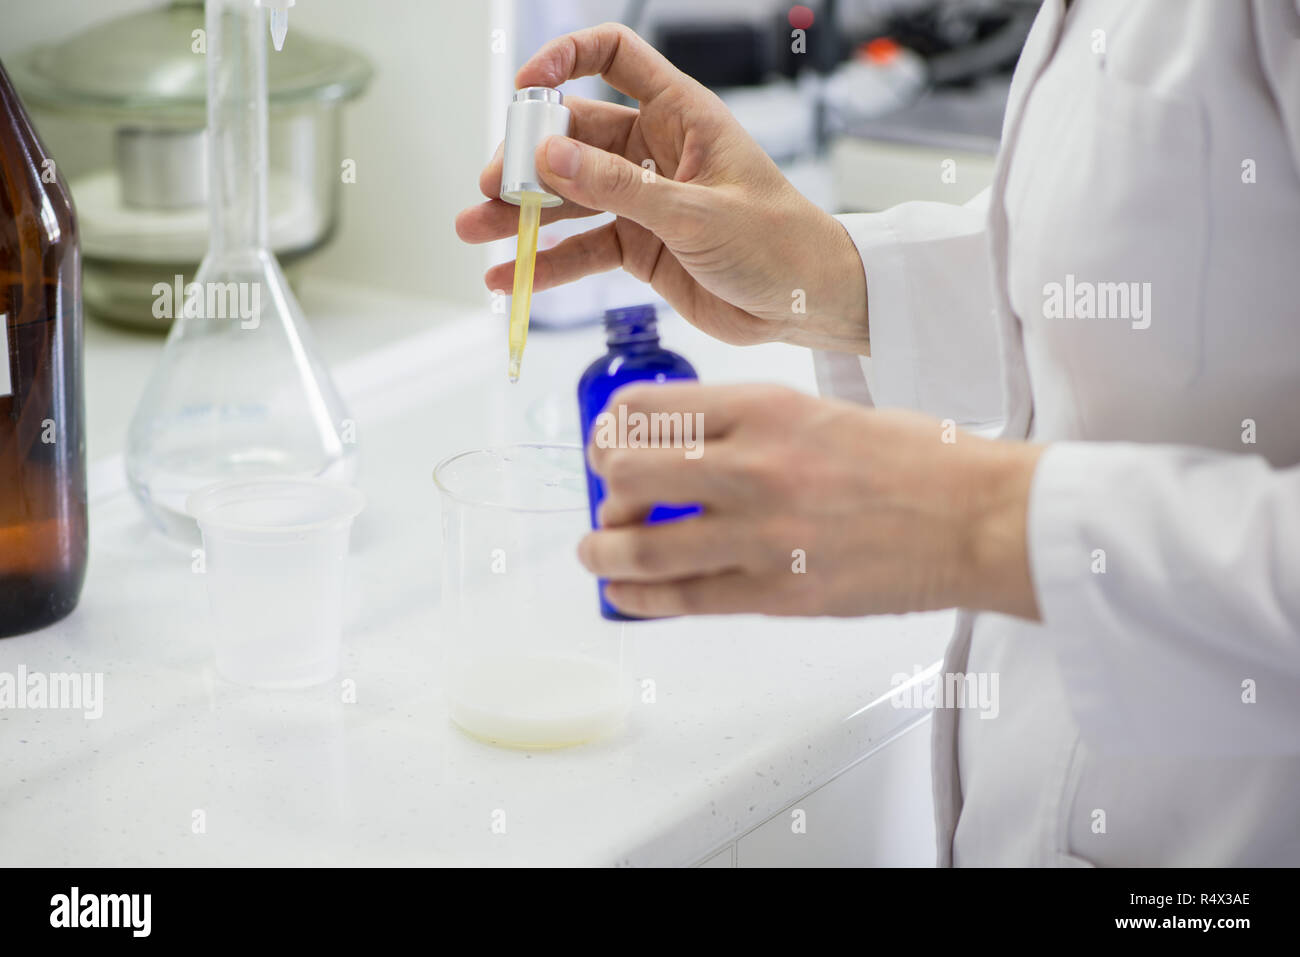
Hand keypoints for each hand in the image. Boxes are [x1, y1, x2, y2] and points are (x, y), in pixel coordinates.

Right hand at [455, 23, 868, 353]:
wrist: (808, 303)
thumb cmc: (778, 242)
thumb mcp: (696, 212)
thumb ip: (620, 188)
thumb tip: (549, 157)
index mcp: (681, 116)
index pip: (615, 58)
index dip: (565, 60)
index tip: (524, 92)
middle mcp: (656, 151)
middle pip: (574, 137)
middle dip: (526, 159)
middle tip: (490, 187)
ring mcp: (644, 201)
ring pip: (570, 196)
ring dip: (524, 213)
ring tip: (476, 230)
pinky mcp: (639, 247)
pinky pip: (583, 249)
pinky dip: (547, 263)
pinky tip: (510, 276)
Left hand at [578, 383, 1043, 618]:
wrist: (982, 518)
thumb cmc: (918, 461)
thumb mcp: (823, 410)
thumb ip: (750, 425)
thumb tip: (684, 446)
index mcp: (766, 406)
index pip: (646, 407)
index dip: (611, 427)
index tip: (609, 442)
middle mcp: (754, 464)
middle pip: (627, 471)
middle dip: (604, 487)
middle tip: (608, 499)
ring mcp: (763, 533)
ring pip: (642, 546)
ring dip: (603, 551)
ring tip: (597, 553)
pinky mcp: (779, 594)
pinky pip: (684, 600)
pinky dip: (640, 599)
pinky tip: (626, 594)